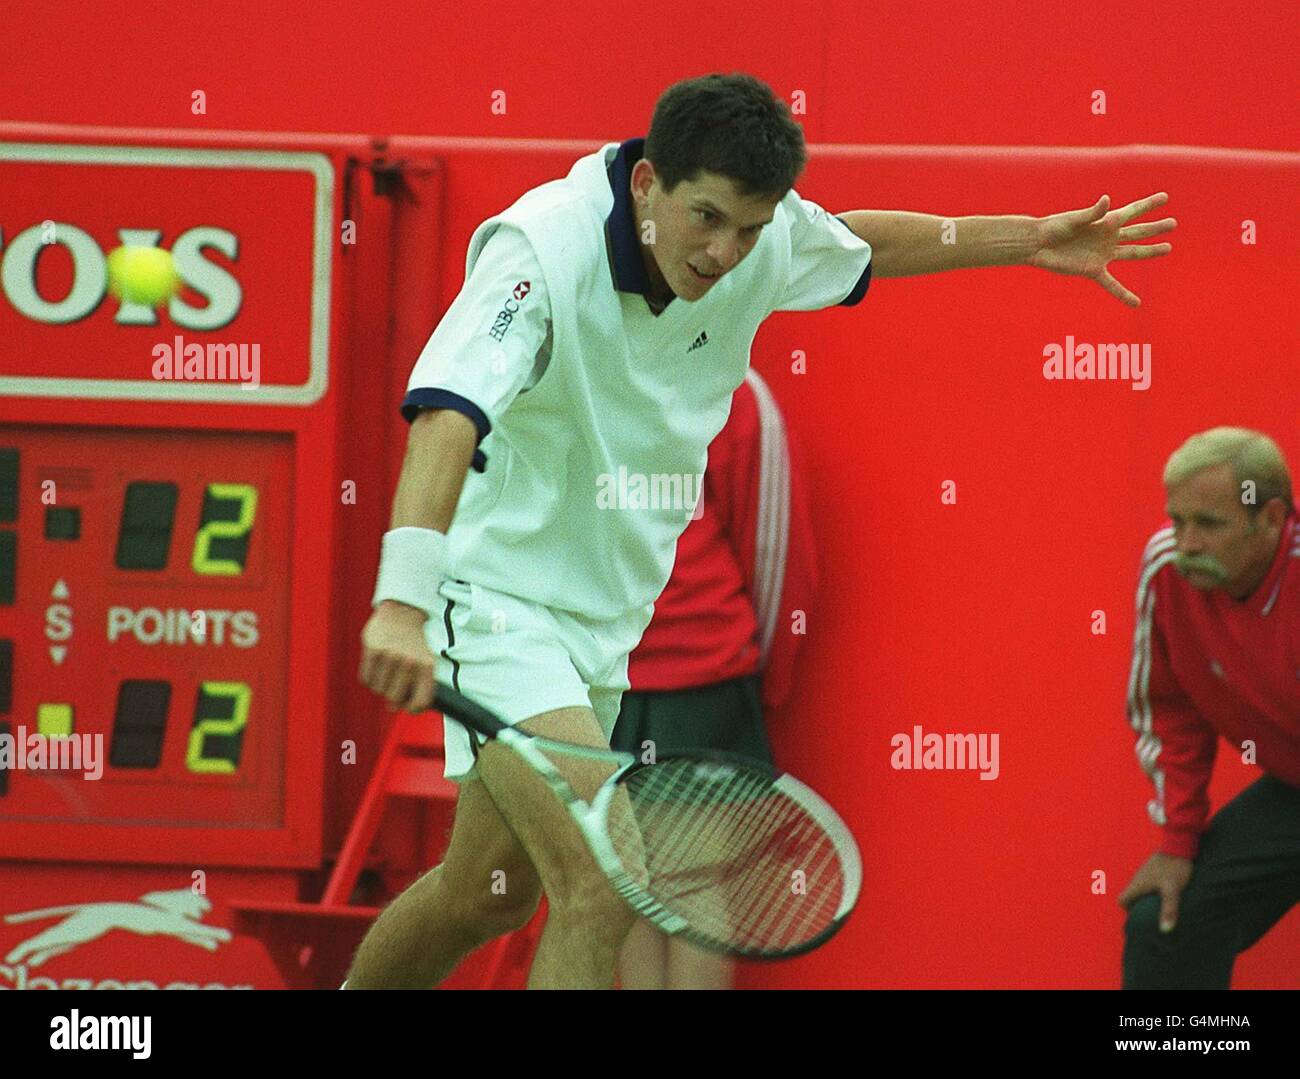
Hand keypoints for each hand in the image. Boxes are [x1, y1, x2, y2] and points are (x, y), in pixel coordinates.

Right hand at [358, 601, 436, 712]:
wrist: (402, 612)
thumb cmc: (414, 643)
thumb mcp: (425, 661)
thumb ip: (417, 685)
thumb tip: (396, 708)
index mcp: (427, 666)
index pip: (420, 702)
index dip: (412, 709)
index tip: (407, 706)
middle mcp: (410, 662)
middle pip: (394, 699)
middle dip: (392, 696)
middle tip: (394, 684)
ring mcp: (390, 656)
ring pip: (378, 690)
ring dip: (380, 685)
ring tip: (387, 670)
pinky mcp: (373, 650)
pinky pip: (366, 679)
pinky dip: (369, 677)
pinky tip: (377, 666)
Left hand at [1029, 192, 1175, 306]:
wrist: (1038, 245)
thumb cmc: (1054, 227)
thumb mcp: (1073, 219)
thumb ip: (1092, 213)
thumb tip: (1108, 200)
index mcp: (1105, 221)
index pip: (1132, 211)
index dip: (1148, 205)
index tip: (1165, 197)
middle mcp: (1107, 237)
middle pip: (1137, 232)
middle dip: (1155, 228)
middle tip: (1173, 223)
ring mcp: (1102, 254)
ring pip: (1132, 253)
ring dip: (1150, 251)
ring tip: (1168, 248)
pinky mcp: (1093, 270)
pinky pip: (1112, 284)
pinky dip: (1124, 294)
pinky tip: (1137, 303)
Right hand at [1118, 851, 1193, 931]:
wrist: (1178, 844)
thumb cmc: (1173, 868)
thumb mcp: (1173, 891)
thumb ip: (1169, 910)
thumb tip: (1165, 931)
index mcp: (1137, 885)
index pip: (1122, 900)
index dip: (1128, 910)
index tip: (1139, 916)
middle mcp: (1137, 878)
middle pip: (1131, 894)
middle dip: (1137, 905)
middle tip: (1151, 913)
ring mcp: (1145, 871)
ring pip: (1139, 887)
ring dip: (1146, 896)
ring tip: (1160, 903)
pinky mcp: (1153, 866)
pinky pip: (1147, 880)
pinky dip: (1152, 888)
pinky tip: (1166, 889)